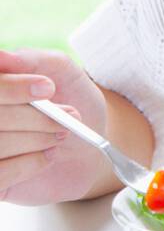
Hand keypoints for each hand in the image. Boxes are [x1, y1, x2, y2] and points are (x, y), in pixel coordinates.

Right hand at [0, 46, 108, 204]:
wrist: (88, 146)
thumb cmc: (73, 101)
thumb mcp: (64, 72)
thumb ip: (35, 60)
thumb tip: (3, 56)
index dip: (13, 87)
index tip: (48, 88)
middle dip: (35, 117)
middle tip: (67, 115)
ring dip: (37, 139)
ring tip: (61, 134)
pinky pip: (0, 174)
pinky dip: (30, 164)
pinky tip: (48, 156)